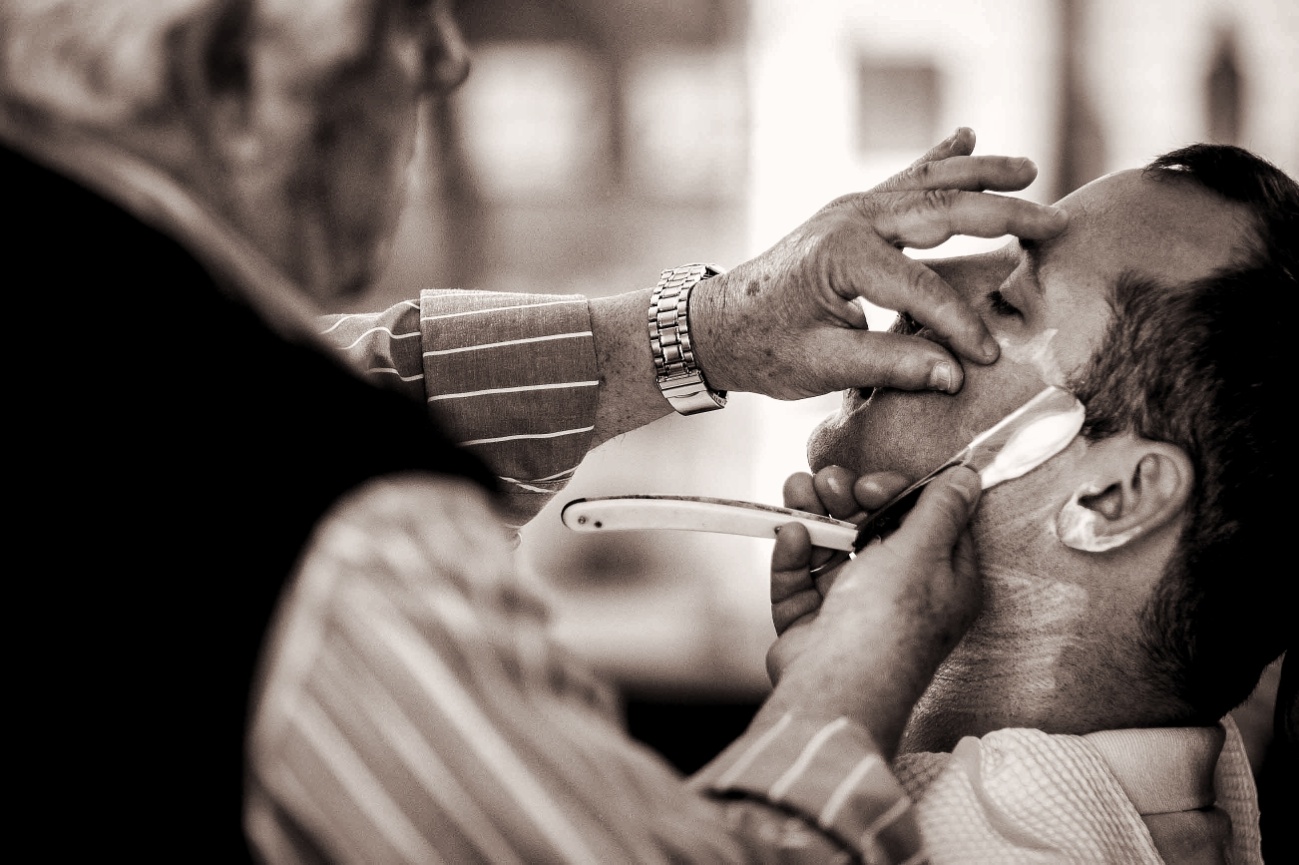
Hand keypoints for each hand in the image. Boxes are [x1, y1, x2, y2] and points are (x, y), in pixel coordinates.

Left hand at [690, 128, 1067, 398]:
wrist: (714, 326)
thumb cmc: (763, 348)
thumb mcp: (821, 366)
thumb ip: (888, 367)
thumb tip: (954, 375)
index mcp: (843, 256)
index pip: (921, 288)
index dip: (960, 324)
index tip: (989, 357)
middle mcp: (850, 218)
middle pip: (940, 209)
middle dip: (1000, 214)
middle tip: (1053, 223)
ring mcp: (850, 209)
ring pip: (927, 182)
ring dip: (979, 174)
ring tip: (1028, 171)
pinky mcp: (849, 213)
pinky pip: (903, 180)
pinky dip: (938, 158)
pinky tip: (966, 136)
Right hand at [762, 465, 982, 757]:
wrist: (836, 687)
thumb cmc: (889, 623)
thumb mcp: (923, 552)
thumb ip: (941, 509)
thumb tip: (969, 477)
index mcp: (941, 579)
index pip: (923, 520)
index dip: (896, 494)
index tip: (873, 487)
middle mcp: (899, 593)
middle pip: (872, 529)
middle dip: (846, 499)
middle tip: (829, 484)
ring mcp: (853, 608)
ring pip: (831, 547)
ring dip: (814, 513)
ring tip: (797, 491)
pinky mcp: (813, 622)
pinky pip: (801, 579)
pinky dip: (794, 555)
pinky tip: (792, 535)